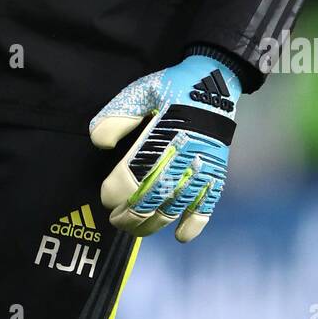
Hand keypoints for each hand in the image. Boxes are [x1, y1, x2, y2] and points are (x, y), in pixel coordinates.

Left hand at [89, 55, 239, 240]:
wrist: (215, 82)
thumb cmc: (172, 88)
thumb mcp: (141, 93)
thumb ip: (118, 116)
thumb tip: (100, 144)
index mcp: (160, 136)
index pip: (131, 175)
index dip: (114, 193)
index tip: (106, 197)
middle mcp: (180, 156)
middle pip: (150, 198)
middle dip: (128, 215)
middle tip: (114, 220)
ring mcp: (201, 168)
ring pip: (174, 207)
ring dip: (152, 223)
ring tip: (136, 230)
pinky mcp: (217, 174)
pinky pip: (207, 205)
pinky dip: (194, 224)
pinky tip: (180, 236)